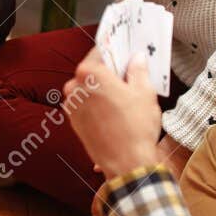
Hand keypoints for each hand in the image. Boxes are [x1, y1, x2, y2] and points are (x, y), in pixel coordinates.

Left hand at [62, 46, 163, 189]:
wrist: (126, 163)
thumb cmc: (135, 127)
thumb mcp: (144, 92)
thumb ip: (138, 70)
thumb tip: (137, 58)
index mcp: (89, 73)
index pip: (101, 52)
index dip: (116, 52)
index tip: (126, 53)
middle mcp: (74, 87)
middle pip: (93, 71)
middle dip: (110, 73)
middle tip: (130, 77)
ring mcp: (71, 106)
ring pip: (89, 89)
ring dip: (103, 90)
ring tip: (125, 98)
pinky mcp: (74, 123)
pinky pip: (87, 106)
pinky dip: (98, 105)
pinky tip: (116, 112)